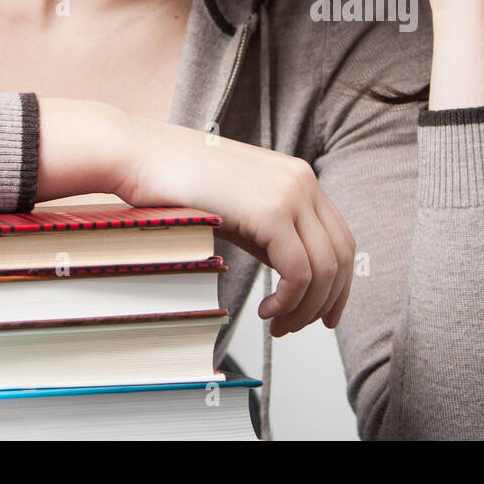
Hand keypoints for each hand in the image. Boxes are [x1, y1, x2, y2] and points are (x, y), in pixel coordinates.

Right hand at [109, 113, 354, 336]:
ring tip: (277, 324)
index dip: (339, 284)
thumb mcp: (241, 210)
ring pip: (324, 268)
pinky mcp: (270, 212)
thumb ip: (274, 235)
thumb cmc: (179, 184)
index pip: (341, 239)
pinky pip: (299, 271)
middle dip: (326, 302)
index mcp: (300, 179)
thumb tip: (296, 276)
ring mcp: (290, 194)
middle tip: (297, 326)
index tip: (324, 314)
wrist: (142, 156)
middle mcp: (303, 182)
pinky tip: (265, 311)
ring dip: (305, 308)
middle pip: (341, 255)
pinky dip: (288, 301)